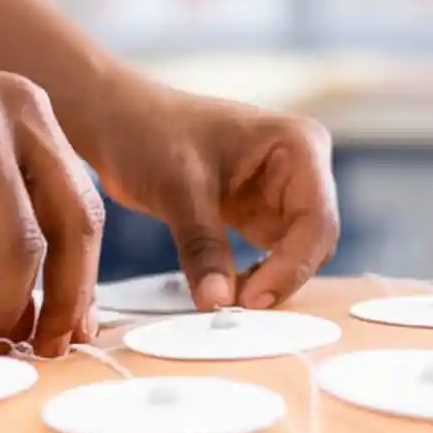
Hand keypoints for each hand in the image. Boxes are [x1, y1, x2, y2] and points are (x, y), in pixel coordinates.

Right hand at [0, 21, 104, 356]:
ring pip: (19, 247)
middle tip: (48, 348)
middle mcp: (16, 112)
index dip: (83, 275)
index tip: (76, 324)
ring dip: (9, 309)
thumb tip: (25, 275)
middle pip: (71, 226)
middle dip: (66, 299)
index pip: (82, 205)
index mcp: (30, 108)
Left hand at [89, 71, 338, 310]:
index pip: (316, 221)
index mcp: (299, 145)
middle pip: (313, 242)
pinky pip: (270, 257)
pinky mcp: (258, 213)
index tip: (250, 301)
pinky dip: (253, 279)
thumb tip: (217, 304)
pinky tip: (224, 292)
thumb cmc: (149, 133)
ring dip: (268, 282)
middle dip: (281, 278)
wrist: (116, 121)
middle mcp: (301, 167)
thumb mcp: (177, 189)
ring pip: (295, 255)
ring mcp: (281, 192)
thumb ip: (202, 247)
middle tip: (236, 311)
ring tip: (227, 304)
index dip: (291, 266)